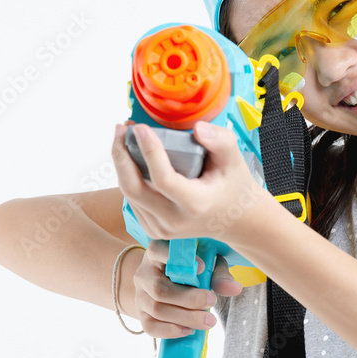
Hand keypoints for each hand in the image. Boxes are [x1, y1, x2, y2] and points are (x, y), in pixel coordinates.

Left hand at [112, 120, 270, 248]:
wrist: (235, 219)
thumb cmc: (233, 185)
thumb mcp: (235, 160)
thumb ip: (221, 141)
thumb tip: (197, 128)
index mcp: (196, 204)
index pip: (163, 178)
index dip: (148, 151)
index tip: (140, 127)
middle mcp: (175, 221)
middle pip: (134, 188)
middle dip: (121, 156)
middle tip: (121, 129)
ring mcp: (161, 229)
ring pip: (129, 194)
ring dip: (122, 164)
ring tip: (125, 137)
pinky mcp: (153, 230)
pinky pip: (133, 201)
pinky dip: (128, 178)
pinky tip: (132, 159)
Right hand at [127, 241, 242, 338]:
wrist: (164, 283)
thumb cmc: (188, 270)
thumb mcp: (205, 264)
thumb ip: (218, 275)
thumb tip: (235, 289)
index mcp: (156, 252)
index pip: (159, 250)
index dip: (176, 259)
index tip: (202, 267)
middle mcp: (144, 273)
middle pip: (159, 289)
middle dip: (189, 299)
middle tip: (212, 301)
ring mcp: (140, 295)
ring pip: (157, 309)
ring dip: (185, 318)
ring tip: (208, 321)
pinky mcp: (141, 314)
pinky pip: (150, 326)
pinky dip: (170, 331)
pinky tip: (188, 330)